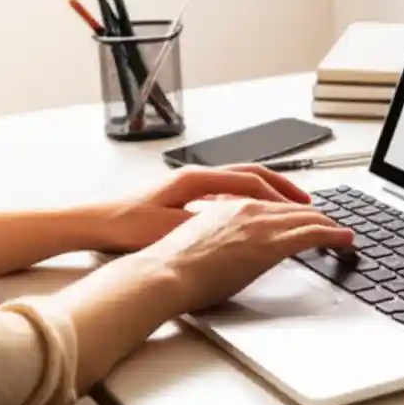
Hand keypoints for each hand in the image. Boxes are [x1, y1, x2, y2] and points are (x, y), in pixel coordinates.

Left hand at [94, 164, 311, 252]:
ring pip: (241, 182)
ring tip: (290, 209)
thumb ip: (206, 226)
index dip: (281, 197)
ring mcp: (191, 183)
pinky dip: (250, 199)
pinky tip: (256, 214)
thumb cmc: (125, 224)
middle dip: (283, 189)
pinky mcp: (185, 195)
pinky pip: (229, 191)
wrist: (94, 221)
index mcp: (196, 180)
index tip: (305, 211)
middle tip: (309, 206)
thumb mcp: (169, 229)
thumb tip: (239, 228)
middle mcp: (197, 175)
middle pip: (252, 175)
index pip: (251, 182)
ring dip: (268, 193)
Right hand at [137, 197, 353, 312]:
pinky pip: (312, 233)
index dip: (293, 212)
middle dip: (317, 216)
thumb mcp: (201, 240)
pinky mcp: (270, 244)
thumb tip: (233, 248)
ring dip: (329, 225)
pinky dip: (333, 234)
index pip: (273, 204)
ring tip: (343, 233)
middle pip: (295, 207)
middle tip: (332, 226)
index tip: (303, 219)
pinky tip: (345, 239)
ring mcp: (260, 224)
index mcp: (230, 206)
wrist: (164, 273)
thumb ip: (222, 237)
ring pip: (308, 216)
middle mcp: (248, 209)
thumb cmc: (174, 266)